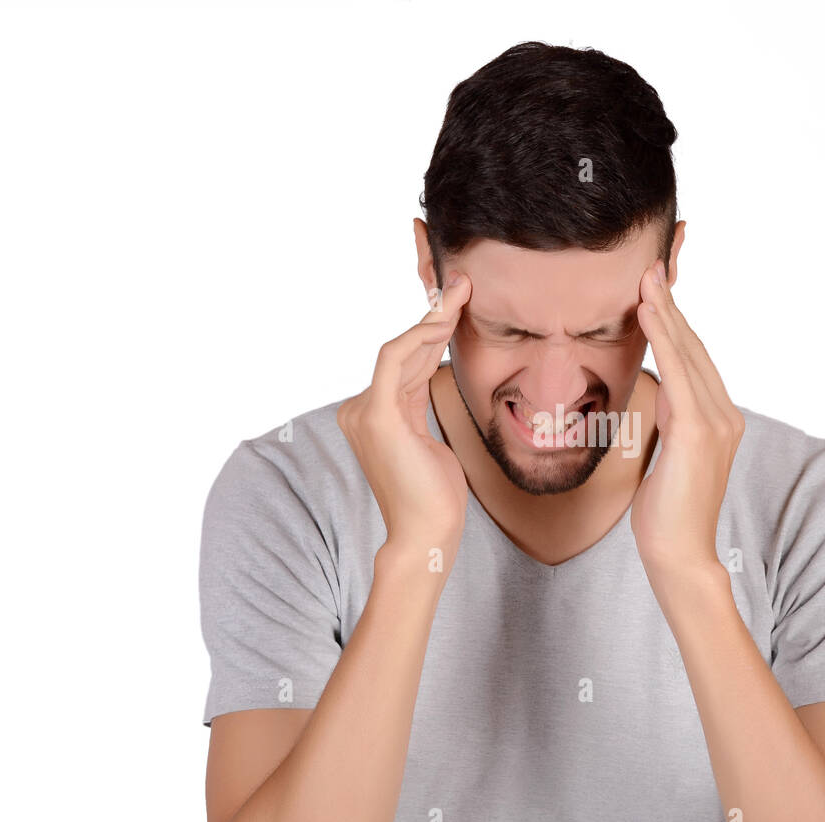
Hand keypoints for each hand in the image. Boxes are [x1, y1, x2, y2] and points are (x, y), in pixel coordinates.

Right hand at [337, 271, 470, 559]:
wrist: (428, 534)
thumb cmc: (436, 496)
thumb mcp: (432, 438)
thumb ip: (423, 403)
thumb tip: (437, 368)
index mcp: (375, 414)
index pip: (406, 361)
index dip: (432, 330)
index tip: (460, 304)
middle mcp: (361, 408)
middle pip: (403, 350)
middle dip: (435, 315)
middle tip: (464, 284)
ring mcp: (363, 410)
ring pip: (400, 348)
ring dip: (433, 318)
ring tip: (461, 293)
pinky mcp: (376, 414)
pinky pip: (395, 359)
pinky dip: (419, 336)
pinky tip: (444, 321)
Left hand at [631, 259, 744, 574]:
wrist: (679, 553)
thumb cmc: (666, 511)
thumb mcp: (667, 452)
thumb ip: (670, 418)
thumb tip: (659, 392)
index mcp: (718, 418)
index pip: (694, 358)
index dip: (675, 321)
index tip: (654, 287)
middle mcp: (725, 413)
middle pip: (693, 347)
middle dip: (671, 305)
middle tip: (651, 264)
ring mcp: (717, 422)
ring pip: (687, 353)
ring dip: (665, 311)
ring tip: (646, 276)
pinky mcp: (698, 431)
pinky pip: (679, 374)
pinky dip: (665, 339)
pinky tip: (648, 311)